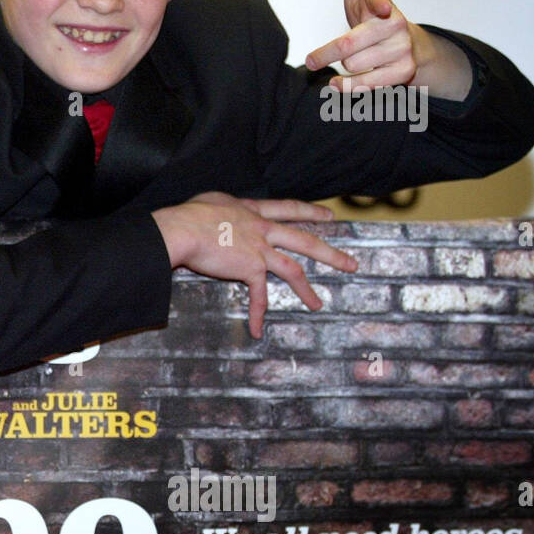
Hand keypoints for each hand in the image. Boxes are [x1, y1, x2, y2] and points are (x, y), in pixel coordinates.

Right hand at [153, 192, 357, 337]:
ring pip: (294, 269)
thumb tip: (220, 216)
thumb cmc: (188, 215)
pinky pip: (258, 295)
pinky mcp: (249, 268)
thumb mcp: (212, 202)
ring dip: (307, 290)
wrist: (182, 229)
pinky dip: (257, 314)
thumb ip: (225, 210)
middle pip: (304, 240)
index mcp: (252, 211)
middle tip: (350, 264)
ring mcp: (259, 249)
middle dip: (330, 253)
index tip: (327, 216)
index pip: (287, 209)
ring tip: (319, 304)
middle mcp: (262, 229)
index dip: (309, 212)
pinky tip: (257, 330)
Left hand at [305, 0, 422, 90]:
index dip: (379, 4)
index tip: (381, 7)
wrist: (405, 45)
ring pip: (353, 65)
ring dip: (342, 67)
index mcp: (384, 5)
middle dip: (326, 54)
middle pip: (349, 45)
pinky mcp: (404, 73)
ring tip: (347, 63)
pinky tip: (338, 84)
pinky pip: (366, 85)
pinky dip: (348, 86)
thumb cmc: (373, 16)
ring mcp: (402, 50)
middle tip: (310, 61)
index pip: (380, 2)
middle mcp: (397, 26)